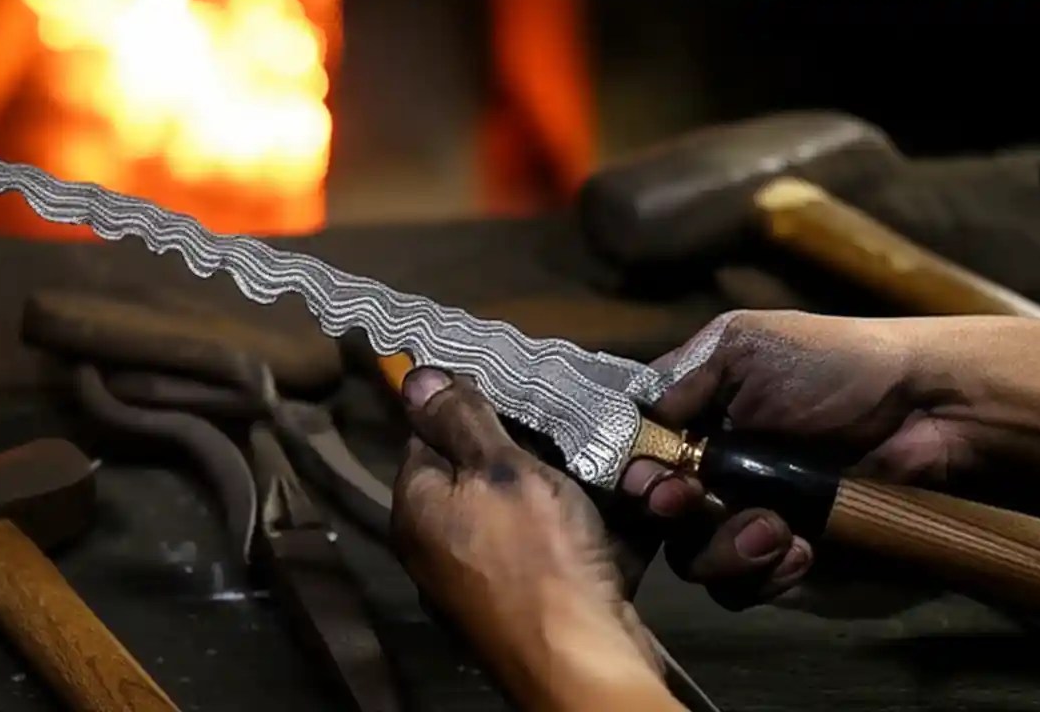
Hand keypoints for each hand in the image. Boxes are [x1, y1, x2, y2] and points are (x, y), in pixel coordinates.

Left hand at [393, 367, 682, 711]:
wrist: (583, 664)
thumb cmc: (536, 558)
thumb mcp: (497, 470)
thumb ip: (459, 419)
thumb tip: (413, 375)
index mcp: (419, 507)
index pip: (432, 434)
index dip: (474, 406)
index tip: (524, 391)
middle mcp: (442, 544)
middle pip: (485, 472)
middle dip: (535, 449)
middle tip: (577, 427)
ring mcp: (489, 579)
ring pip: (532, 509)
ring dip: (574, 488)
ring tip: (613, 464)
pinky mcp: (538, 602)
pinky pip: (563, 548)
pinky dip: (593, 529)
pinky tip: (627, 510)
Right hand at [623, 310, 1039, 610]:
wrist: (923, 412)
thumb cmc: (831, 365)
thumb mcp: (740, 346)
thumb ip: (677, 382)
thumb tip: (632, 429)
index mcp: (690, 418)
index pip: (632, 459)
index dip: (630, 477)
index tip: (651, 482)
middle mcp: (707, 471)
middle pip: (653, 519)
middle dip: (673, 516)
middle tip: (695, 504)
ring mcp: (743, 515)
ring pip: (694, 559)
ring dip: (726, 548)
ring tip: (776, 526)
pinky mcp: (783, 554)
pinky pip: (745, 587)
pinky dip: (767, 573)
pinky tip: (801, 547)